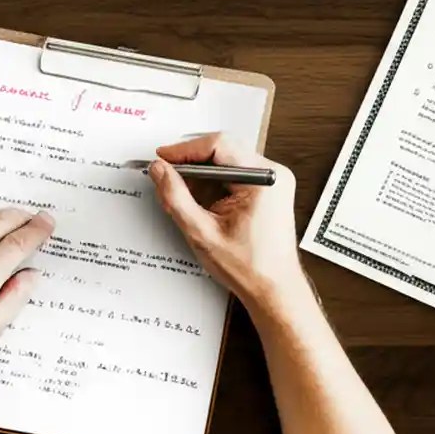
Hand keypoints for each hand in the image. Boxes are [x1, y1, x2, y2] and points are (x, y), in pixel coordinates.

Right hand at [147, 133, 305, 313]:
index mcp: (263, 180)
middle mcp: (273, 175)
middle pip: (223, 148)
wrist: (274, 288)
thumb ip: (176, 197)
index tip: (163, 158)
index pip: (219, 145)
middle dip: (191, 161)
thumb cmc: (250, 267)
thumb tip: (160, 171)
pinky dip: (213, 180)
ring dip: (201, 172)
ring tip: (182, 192)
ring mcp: (273, 181)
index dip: (185, 150)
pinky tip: (200, 198)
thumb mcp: (203, 233)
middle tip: (166, 174)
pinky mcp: (268, 188)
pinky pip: (234, 171)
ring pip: (226, 158)